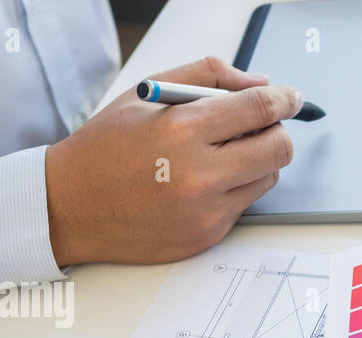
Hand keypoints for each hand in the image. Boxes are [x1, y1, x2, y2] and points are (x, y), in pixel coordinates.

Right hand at [45, 56, 297, 265]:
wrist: (70, 207)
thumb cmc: (105, 147)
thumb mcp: (147, 94)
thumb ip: (206, 77)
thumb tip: (260, 84)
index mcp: (183, 130)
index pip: (260, 109)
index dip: (285, 100)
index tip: (292, 97)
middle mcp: (200, 174)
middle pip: (279, 149)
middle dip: (276, 131)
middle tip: (258, 126)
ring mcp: (207, 211)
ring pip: (267, 178)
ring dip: (256, 162)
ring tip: (220, 154)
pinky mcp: (208, 236)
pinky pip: (244, 205)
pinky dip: (233, 189)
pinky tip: (201, 183)